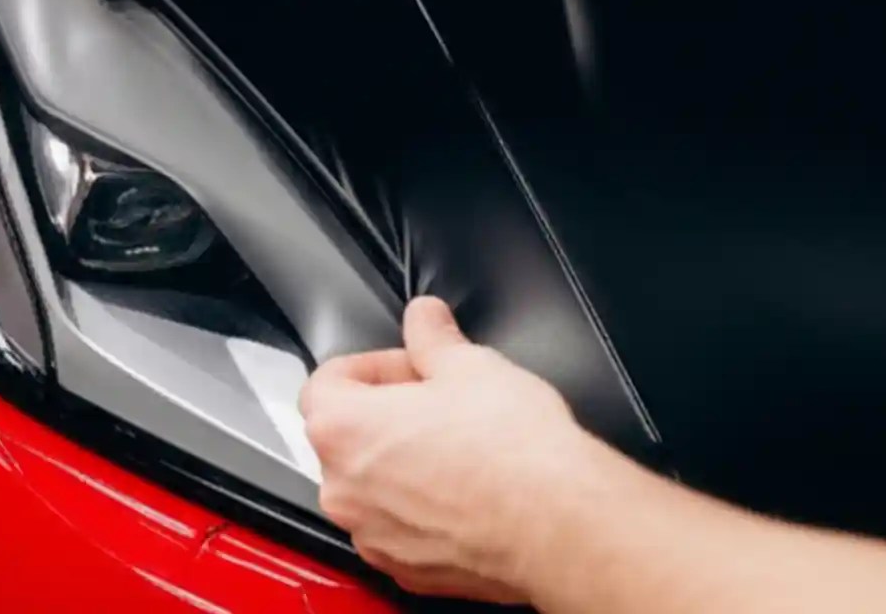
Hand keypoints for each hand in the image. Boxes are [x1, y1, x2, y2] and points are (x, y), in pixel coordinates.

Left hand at [299, 296, 589, 602]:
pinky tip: (466, 492)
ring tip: (459, 449)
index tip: (413, 366)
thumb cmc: (513, 450)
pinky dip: (421, 509)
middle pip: (347, 435)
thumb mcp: (471, 365)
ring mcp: (369, 534)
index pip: (328, 380)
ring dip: (402, 463)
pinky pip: (397, 527)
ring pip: (372, 485)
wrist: (558, 525)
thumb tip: (424, 317)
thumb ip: (432, 336)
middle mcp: (342, 488)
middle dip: (388, 414)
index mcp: (341, 428)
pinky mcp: (403, 568)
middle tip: (441, 403)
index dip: (375, 365)